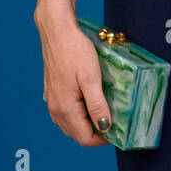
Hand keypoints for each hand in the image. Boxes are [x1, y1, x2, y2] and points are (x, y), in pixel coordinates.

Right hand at [36, 12, 111, 146]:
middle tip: (114, 120)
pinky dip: (79, 114)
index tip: (118, 130)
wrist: (57, 31)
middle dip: (96, 132)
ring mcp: (52, 101)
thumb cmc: (75, 51)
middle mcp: (55, 109)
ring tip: (104, 110)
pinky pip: (66, 112)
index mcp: (65, 109)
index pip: (85, 138)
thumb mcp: (91, 78)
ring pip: (71, 124)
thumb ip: (97, 105)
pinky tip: (90, 100)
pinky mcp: (52, 92)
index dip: (103, 139)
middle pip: (77, 134)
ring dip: (87, 123)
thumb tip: (105, 127)